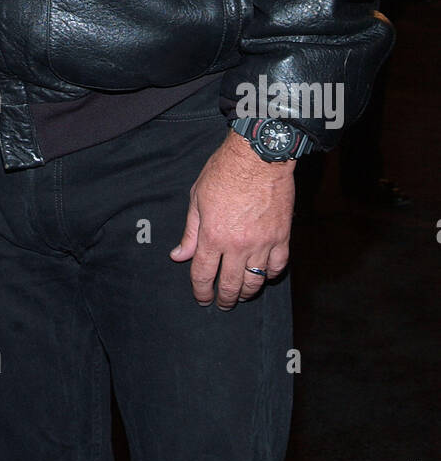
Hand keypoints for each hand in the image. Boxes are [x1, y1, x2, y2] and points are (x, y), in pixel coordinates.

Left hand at [170, 130, 294, 308]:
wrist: (259, 156)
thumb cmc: (224, 171)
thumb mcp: (197, 198)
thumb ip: (190, 232)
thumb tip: (179, 255)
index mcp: (212, 235)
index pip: (203, 274)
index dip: (201, 291)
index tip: (202, 298)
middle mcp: (237, 245)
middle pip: (230, 285)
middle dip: (224, 299)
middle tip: (222, 304)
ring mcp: (262, 243)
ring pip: (255, 280)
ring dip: (247, 292)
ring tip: (242, 295)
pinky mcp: (282, 237)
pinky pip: (277, 266)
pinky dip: (271, 274)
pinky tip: (264, 275)